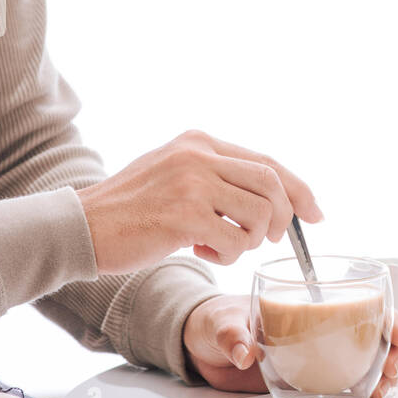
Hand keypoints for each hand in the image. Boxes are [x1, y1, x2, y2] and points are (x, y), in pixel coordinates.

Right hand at [76, 130, 322, 273]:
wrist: (81, 226)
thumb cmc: (130, 210)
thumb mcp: (173, 173)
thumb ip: (215, 176)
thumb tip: (270, 195)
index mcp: (199, 141)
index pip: (267, 161)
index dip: (298, 189)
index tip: (316, 214)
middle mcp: (198, 154)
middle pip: (272, 183)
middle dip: (282, 219)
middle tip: (265, 241)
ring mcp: (192, 182)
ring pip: (260, 213)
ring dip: (249, 241)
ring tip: (222, 247)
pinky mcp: (184, 215)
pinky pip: (235, 241)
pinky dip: (228, 256)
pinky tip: (202, 253)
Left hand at [182, 296, 397, 397]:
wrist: (200, 344)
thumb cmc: (214, 319)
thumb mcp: (222, 322)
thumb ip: (232, 336)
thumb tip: (244, 354)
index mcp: (306, 305)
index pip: (356, 303)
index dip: (384, 315)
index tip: (395, 331)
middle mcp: (318, 328)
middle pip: (370, 333)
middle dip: (393, 349)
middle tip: (394, 366)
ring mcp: (314, 355)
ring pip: (364, 360)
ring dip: (383, 372)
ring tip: (385, 388)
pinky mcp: (306, 378)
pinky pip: (343, 382)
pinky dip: (363, 389)